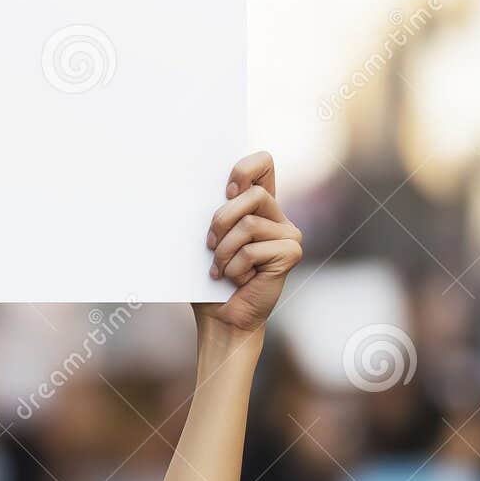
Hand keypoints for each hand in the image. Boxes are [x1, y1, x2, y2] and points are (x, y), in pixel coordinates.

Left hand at [193, 152, 301, 334]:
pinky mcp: (291, 253)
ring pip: (248, 224)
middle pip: (253, 194)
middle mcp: (277, 216)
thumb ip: (213, 213)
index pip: (263, 163)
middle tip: (210, 244)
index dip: (245, 169)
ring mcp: (288, 235)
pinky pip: (251, 250)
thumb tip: (188, 187)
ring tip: (220, 270)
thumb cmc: (209, 279)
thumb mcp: (207, 239)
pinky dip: (235, 268)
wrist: (221, 317)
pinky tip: (239, 281)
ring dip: (223, 251)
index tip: (226, 191)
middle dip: (222, 220)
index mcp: (258, 206)